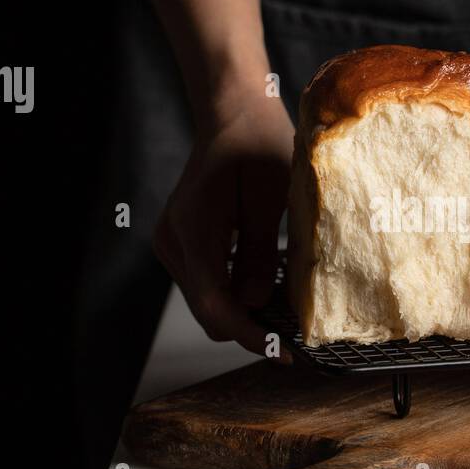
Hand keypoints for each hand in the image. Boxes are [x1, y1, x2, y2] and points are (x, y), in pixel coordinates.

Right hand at [154, 88, 294, 352]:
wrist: (234, 115)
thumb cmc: (258, 143)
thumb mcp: (273, 195)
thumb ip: (260, 250)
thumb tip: (254, 302)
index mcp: (194, 229)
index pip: (214, 304)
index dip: (249, 335)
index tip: (284, 353)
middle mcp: (173, 242)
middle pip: (210, 310)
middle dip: (251, 325)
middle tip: (296, 328)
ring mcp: (173, 245)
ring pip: (209, 301)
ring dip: (245, 307)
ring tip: (286, 299)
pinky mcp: (182, 245)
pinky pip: (209, 283)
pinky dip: (237, 290)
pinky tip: (266, 279)